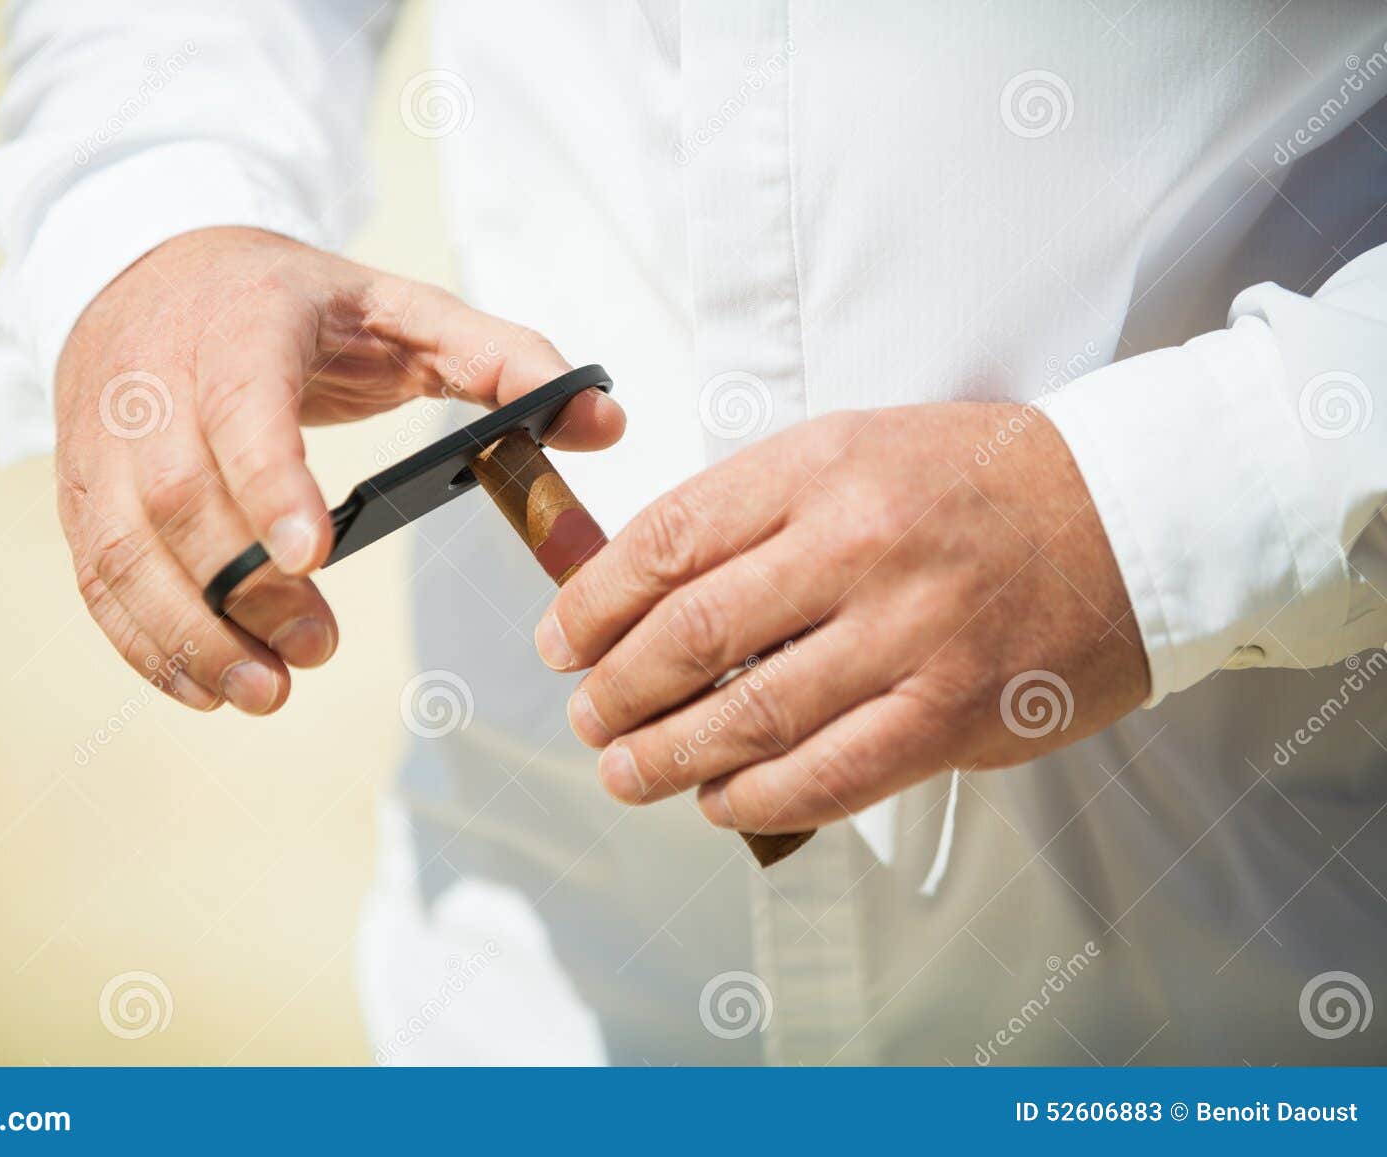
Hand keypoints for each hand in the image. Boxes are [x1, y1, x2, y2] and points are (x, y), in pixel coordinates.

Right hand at [55, 226, 623, 713]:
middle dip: (247, 589)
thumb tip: (604, 421)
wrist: (150, 264)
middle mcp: (155, 383)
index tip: (313, 555)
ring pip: (125, 550)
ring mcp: (107, 441)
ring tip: (262, 694)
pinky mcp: (83, 490)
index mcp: (242, 329)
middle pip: (182, 498)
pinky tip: (203, 688)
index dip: (269, 481)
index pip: (242, 407)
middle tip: (319, 651)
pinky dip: (143, 641)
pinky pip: (97, 578)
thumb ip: (503, 360)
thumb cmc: (290, 302)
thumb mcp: (399, 308)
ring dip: (189, 635)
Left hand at [534, 403, 1147, 832]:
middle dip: (616, 688)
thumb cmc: (980, 485)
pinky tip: (719, 801)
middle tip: (586, 714)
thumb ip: (759, 512)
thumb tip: (650, 592)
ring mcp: (909, 634)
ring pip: (749, 714)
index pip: (669, 540)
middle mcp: (859, 544)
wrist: (1129, 515)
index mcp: (822, 466)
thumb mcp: (857, 451)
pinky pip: (827, 776)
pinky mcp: (953, 712)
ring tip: (625, 772)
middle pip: (692, 633)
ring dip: (666, 756)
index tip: (563, 638)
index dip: (594, 601)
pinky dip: (756, 799)